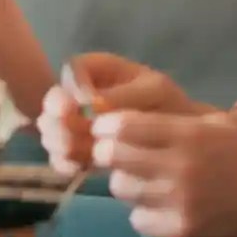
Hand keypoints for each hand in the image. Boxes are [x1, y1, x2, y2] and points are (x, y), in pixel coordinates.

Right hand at [37, 53, 200, 174]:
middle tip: (68, 132)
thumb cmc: (170, 107)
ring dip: (57, 140)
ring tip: (73, 152)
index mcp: (99, 70)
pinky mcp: (79, 149)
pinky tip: (76, 168)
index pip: (73, 68)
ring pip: (51, 127)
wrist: (184, 142)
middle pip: (54, 99)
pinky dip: (63, 161)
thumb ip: (124, 95)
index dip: (71, 85)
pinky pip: (60, 154)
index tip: (81, 104)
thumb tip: (92, 107)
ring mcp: (77, 122)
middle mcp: (81, 93)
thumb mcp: (154, 92)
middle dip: (56, 117)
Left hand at [92, 111, 236, 236]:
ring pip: (120, 187)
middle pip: (112, 155)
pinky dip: (142, 211)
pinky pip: (137, 217)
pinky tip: (158, 205)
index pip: (123, 126)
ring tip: (142, 180)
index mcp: (189, 135)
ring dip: (125, 181)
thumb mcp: (217, 126)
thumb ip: (173, 122)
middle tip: (115, 155)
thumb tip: (121, 119)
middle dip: (107, 153)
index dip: (105, 126)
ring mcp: (179, 201)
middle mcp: (180, 166)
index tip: (105, 129)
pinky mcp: (182, 230)